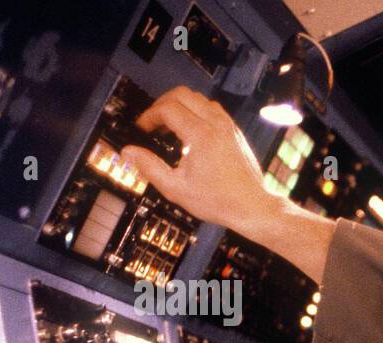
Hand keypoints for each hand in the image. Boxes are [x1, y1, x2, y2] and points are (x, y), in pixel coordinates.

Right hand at [120, 86, 280, 234]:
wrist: (253, 207)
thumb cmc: (220, 201)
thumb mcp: (177, 189)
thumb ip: (149, 168)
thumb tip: (129, 152)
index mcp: (201, 135)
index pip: (167, 108)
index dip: (149, 116)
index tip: (142, 129)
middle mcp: (217, 125)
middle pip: (181, 94)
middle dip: (161, 104)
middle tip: (153, 123)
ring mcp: (228, 127)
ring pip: (198, 98)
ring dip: (179, 106)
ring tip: (169, 127)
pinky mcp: (235, 132)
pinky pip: (212, 109)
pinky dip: (196, 112)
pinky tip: (189, 132)